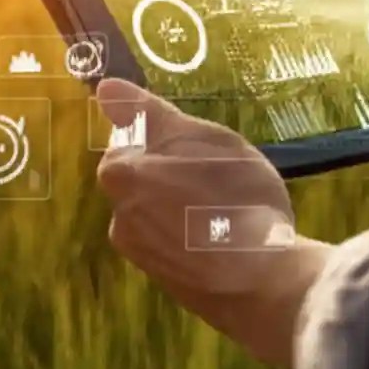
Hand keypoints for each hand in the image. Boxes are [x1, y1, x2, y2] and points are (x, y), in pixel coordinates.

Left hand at [95, 78, 330, 366]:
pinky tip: (225, 238)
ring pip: (159, 210)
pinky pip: (173, 242)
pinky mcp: (163, 281)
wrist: (264, 279)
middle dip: (173, 172)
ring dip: (184, 205)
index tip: (200, 148)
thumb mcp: (202, 137)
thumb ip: (148, 112)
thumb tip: (104, 87)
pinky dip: (192, 236)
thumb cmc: (238, 196)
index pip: (132, 137)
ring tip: (227, 210)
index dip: (169, 137)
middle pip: (143, 177)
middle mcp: (120, 214)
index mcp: (121, 174)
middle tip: (219, 176)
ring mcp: (141, 252)